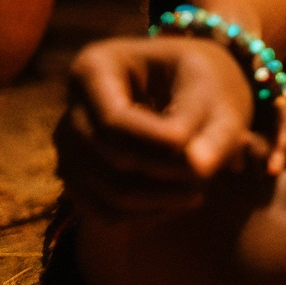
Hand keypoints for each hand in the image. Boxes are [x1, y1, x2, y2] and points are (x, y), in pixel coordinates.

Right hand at [54, 37, 285, 220]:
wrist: (189, 90)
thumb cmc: (204, 85)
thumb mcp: (217, 95)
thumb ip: (213, 129)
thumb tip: (199, 169)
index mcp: (94, 68)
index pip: (114, 122)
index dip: (156, 147)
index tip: (204, 161)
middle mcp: (71, 108)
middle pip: (109, 158)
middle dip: (162, 175)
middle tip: (209, 177)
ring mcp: (68, 146)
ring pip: (104, 191)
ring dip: (157, 201)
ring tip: (198, 190)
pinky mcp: (77, 179)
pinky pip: (102, 212)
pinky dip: (142, 216)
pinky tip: (176, 202)